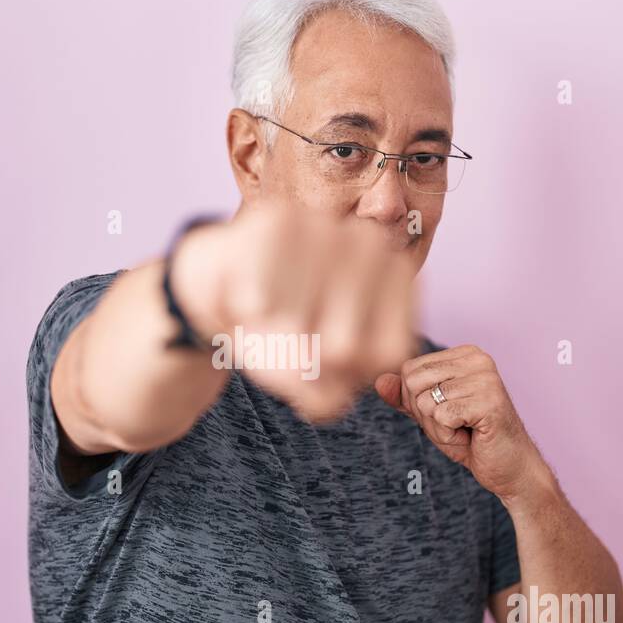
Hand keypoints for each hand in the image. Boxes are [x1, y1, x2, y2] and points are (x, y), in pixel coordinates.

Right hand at [173, 199, 419, 422]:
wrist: (223, 283)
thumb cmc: (279, 330)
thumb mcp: (307, 380)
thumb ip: (326, 400)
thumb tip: (331, 399)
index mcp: (400, 283)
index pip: (384, 357)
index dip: (345, 373)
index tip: (325, 353)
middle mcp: (374, 245)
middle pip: (342, 348)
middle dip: (305, 357)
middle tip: (289, 332)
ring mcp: (330, 228)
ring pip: (297, 326)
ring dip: (271, 334)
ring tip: (269, 311)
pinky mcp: (282, 221)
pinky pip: (262, 302)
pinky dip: (246, 312)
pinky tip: (248, 292)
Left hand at [374, 345, 548, 501]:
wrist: (510, 468)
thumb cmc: (472, 439)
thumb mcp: (431, 414)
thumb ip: (405, 397)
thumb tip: (379, 381)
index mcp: (465, 354)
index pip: (408, 370)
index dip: (416, 401)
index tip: (448, 413)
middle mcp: (478, 359)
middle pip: (412, 383)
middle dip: (424, 415)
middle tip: (456, 425)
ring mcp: (486, 378)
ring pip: (425, 403)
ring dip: (437, 428)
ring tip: (465, 431)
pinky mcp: (489, 402)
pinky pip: (440, 417)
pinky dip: (448, 437)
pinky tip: (472, 437)